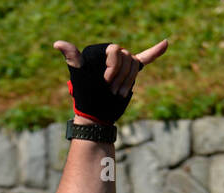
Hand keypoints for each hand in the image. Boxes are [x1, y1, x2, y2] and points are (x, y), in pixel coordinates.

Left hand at [53, 39, 168, 123]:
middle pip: (127, 57)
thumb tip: (57, 43)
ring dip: (129, 81)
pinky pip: (144, 59)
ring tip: (118, 94)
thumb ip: (72, 58)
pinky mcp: (129, 75)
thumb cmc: (86, 98)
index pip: (116, 50)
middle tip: (111, 91)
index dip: (114, 66)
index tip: (106, 81)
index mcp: (98, 52)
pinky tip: (166, 43)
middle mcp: (110, 56)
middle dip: (122, 76)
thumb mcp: (80, 76)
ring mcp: (121, 65)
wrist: (97, 118)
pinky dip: (154, 52)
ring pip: (134, 65)